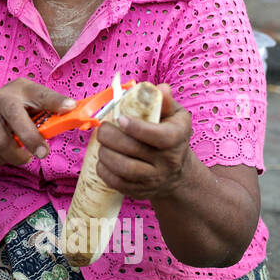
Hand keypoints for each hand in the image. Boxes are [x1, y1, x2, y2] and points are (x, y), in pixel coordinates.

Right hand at [0, 79, 75, 166]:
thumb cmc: (16, 112)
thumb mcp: (32, 106)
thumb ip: (53, 112)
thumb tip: (81, 118)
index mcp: (23, 89)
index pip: (42, 94)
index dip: (56, 101)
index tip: (70, 107)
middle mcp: (1, 97)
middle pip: (16, 119)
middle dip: (31, 139)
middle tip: (42, 154)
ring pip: (2, 143)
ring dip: (16, 156)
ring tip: (23, 157)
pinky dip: (1, 160)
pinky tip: (5, 155)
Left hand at [93, 84, 192, 200]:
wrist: (176, 172)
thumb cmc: (169, 133)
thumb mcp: (173, 115)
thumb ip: (164, 102)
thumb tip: (160, 88)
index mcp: (177, 138)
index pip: (160, 137)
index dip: (137, 128)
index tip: (120, 119)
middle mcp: (168, 161)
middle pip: (134, 150)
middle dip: (110, 137)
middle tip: (102, 129)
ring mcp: (154, 179)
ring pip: (124, 168)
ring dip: (105, 153)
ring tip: (102, 143)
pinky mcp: (140, 191)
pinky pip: (116, 183)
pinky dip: (104, 169)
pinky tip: (103, 158)